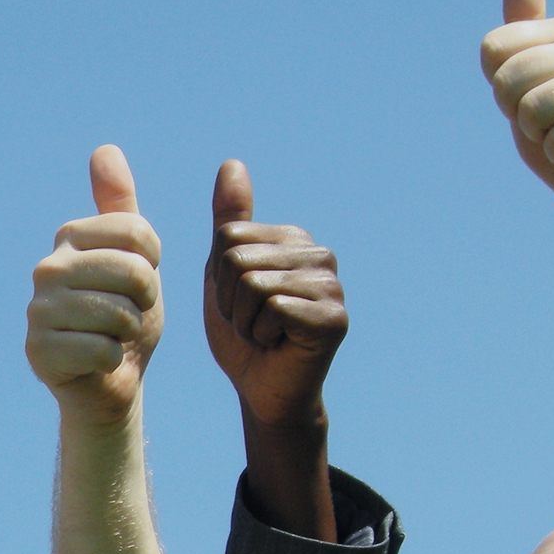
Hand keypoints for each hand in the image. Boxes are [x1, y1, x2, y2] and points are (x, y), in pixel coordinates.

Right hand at [26, 147, 162, 425]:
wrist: (108, 379)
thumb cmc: (125, 316)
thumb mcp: (135, 257)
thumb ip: (121, 208)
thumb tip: (104, 150)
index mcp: (69, 237)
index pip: (137, 232)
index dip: (153, 263)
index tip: (139, 282)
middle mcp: (46, 268)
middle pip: (132, 271)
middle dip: (144, 301)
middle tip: (129, 315)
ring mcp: (38, 310)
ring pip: (119, 313)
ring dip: (129, 333)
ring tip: (113, 337)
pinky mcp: (38, 351)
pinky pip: (103, 350)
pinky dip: (112, 361)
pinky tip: (97, 362)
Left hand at [204, 161, 346, 428]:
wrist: (262, 389)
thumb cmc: (243, 335)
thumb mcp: (223, 274)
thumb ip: (229, 222)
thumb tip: (232, 164)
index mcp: (292, 239)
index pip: (228, 238)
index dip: (219, 280)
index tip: (239, 303)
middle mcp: (319, 254)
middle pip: (238, 259)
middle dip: (230, 302)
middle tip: (252, 324)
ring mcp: (331, 285)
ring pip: (254, 285)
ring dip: (246, 321)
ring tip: (265, 333)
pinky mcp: (334, 317)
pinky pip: (273, 309)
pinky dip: (263, 335)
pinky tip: (281, 344)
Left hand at [482, 0, 553, 224]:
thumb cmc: (550, 130)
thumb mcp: (520, 82)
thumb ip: (516, 36)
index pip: (494, 48)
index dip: (499, 85)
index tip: (527, 96)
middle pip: (508, 79)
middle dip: (515, 113)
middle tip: (544, 123)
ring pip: (532, 109)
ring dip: (538, 136)